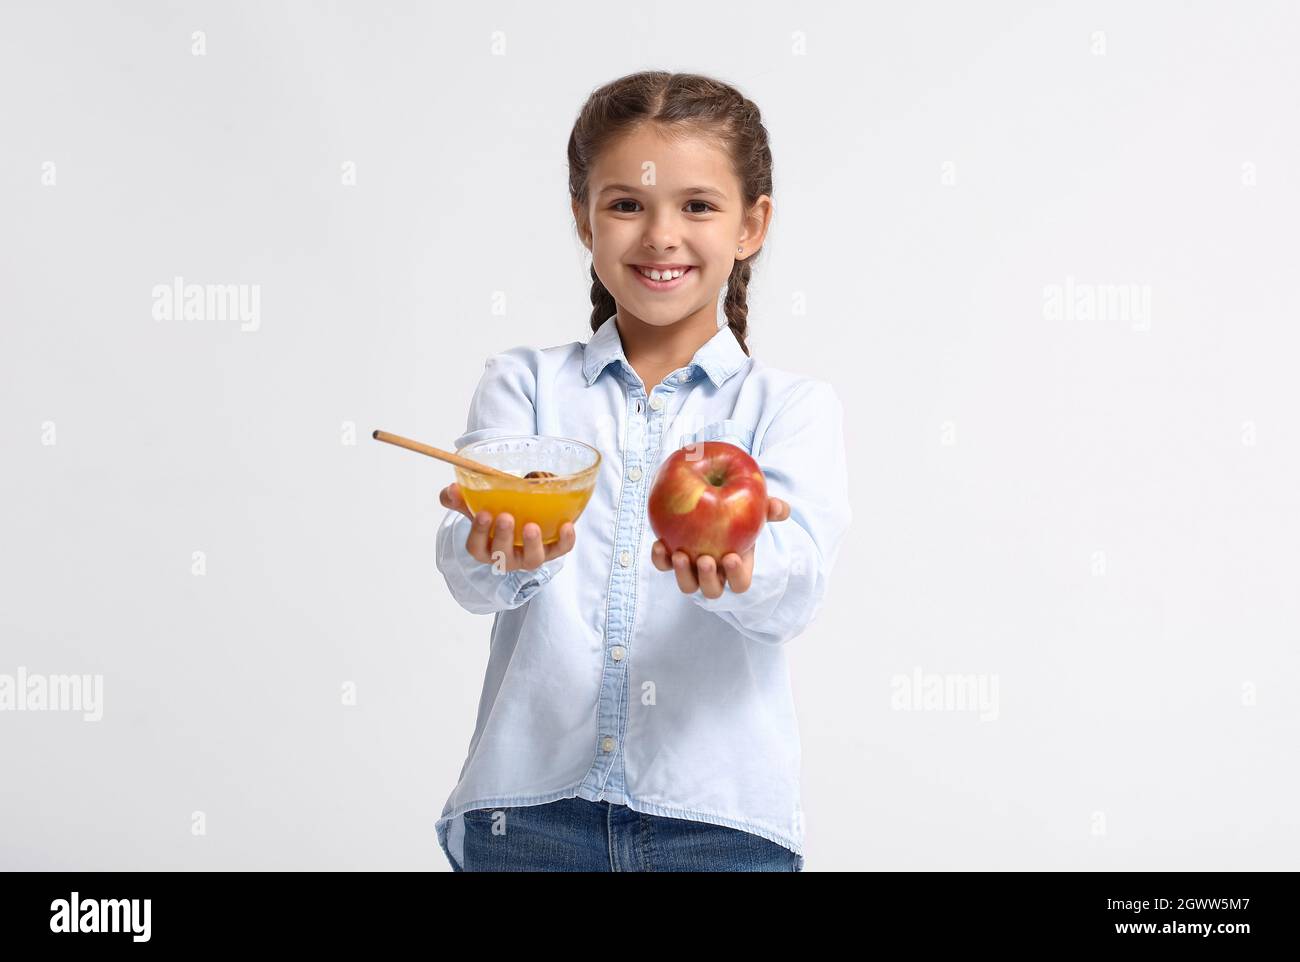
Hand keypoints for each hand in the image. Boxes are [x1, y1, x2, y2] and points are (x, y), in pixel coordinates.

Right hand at [439, 482, 576, 572]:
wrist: (522, 518)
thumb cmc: (495, 514)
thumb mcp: (476, 506)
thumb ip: (461, 498)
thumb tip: (451, 490)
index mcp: (486, 548)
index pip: (477, 547)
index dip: (479, 533)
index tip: (483, 513)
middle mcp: (507, 557)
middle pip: (502, 556)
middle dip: (503, 537)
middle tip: (506, 517)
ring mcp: (530, 556)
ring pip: (532, 559)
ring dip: (532, 543)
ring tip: (532, 526)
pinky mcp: (552, 550)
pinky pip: (560, 550)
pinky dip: (566, 540)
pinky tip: (566, 525)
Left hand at [651, 497, 790, 597]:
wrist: (709, 499)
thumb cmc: (738, 508)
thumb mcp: (755, 507)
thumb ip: (769, 508)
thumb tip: (781, 508)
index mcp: (736, 566)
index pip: (740, 584)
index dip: (736, 576)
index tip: (732, 557)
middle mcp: (714, 574)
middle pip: (712, 590)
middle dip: (707, 578)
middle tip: (705, 559)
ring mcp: (691, 569)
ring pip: (687, 586)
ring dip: (683, 574)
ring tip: (680, 554)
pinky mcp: (670, 558)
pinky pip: (663, 566)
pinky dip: (660, 559)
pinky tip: (659, 543)